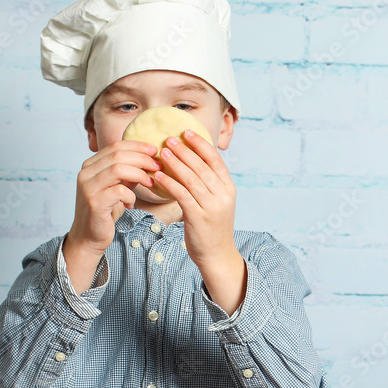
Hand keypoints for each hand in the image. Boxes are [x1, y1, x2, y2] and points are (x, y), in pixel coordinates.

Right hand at [64, 140, 160, 290]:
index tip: (155, 150)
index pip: (115, 146)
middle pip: (118, 155)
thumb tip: (148, 160)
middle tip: (158, 166)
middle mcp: (86, 172)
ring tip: (150, 182)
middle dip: (142, 159)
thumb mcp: (117, 188)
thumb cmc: (105, 212)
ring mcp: (88, 186)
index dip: (137, 146)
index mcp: (91, 165)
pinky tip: (131, 204)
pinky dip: (131, 196)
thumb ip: (127, 174)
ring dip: (139, 174)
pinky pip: (119, 191)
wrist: (89, 237)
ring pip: (117, 169)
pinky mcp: (94, 202)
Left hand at [152, 130, 245, 313]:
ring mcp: (212, 206)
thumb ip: (208, 183)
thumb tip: (191, 160)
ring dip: (175, 163)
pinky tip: (158, 175)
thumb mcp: (216, 202)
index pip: (215, 159)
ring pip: (191, 178)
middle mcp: (223, 195)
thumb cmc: (212, 227)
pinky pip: (181, 195)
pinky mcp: (199, 217)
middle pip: (201, 166)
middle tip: (168, 139)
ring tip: (162, 152)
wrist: (217, 255)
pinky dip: (169, 183)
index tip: (186, 132)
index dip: (201, 144)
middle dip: (184, 150)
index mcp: (229, 188)